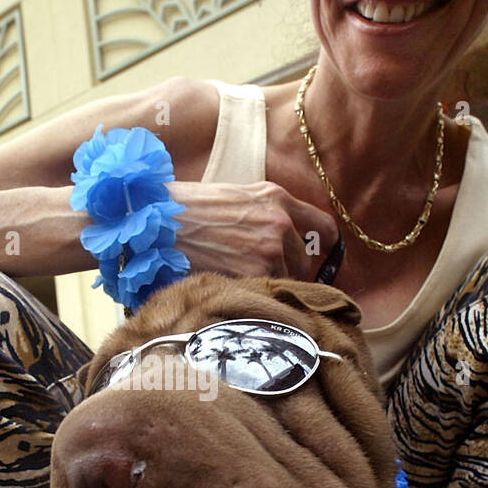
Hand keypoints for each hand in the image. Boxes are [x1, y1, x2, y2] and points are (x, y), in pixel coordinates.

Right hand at [171, 180, 341, 281]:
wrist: (161, 223)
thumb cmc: (191, 209)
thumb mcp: (238, 195)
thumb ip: (268, 211)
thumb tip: (288, 236)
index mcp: (276, 198)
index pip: (323, 226)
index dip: (326, 245)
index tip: (322, 254)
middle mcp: (280, 222)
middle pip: (306, 258)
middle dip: (291, 269)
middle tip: (265, 273)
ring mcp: (270, 249)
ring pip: (288, 277)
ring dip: (271, 282)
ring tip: (242, 278)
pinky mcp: (254, 273)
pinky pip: (269, 289)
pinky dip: (257, 292)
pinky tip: (235, 285)